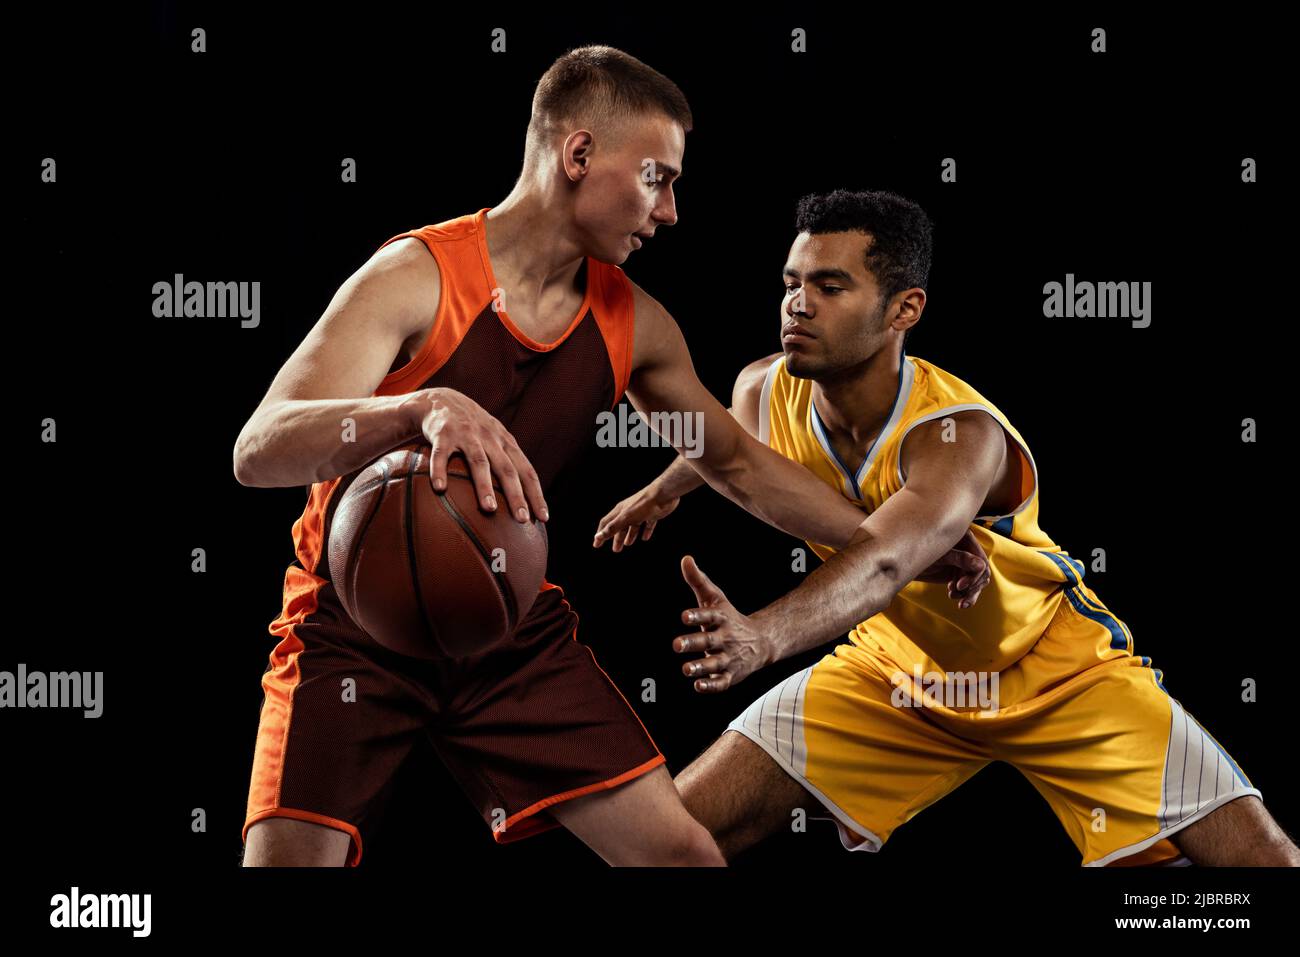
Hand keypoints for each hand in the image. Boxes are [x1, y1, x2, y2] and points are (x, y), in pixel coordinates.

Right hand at [415, 387, 547, 522]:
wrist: (440, 400)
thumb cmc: (472, 429)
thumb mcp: (493, 440)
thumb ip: (505, 463)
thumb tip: (519, 502)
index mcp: (505, 442)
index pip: (526, 471)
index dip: (535, 494)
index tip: (543, 518)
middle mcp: (490, 437)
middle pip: (507, 469)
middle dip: (516, 495)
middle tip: (521, 519)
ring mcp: (467, 434)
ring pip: (479, 462)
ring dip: (485, 486)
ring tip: (489, 509)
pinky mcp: (442, 433)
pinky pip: (441, 454)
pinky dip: (439, 470)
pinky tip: (440, 488)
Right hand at [593, 486, 679, 550]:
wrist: (663, 495)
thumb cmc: (643, 504)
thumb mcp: (625, 518)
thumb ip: (612, 528)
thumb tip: (597, 537)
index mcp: (620, 511)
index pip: (606, 524)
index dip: (601, 534)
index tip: (597, 544)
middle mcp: (629, 511)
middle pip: (620, 526)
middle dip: (617, 538)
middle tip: (616, 550)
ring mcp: (641, 513)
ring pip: (633, 526)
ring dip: (629, 536)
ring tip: (627, 544)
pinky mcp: (653, 514)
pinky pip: (647, 525)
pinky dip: (645, 531)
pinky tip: (645, 538)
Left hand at [673, 556, 773, 692]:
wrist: (761, 641)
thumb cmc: (730, 618)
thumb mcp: (715, 598)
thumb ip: (698, 580)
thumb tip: (685, 558)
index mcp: (721, 619)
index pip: (709, 616)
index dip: (697, 616)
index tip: (684, 616)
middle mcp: (725, 638)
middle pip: (708, 641)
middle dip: (693, 643)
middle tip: (676, 644)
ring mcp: (729, 657)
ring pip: (714, 664)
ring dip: (700, 667)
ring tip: (686, 669)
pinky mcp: (731, 675)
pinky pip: (722, 683)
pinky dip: (711, 685)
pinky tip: (698, 685)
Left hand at [913, 527, 990, 608]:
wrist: (903, 562)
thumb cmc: (916, 552)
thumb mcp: (938, 556)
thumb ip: (959, 558)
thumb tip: (981, 566)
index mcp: (964, 538)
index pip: (981, 560)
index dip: (974, 576)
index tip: (960, 586)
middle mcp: (967, 548)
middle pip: (981, 572)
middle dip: (972, 587)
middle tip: (958, 595)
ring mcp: (964, 560)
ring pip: (977, 581)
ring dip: (969, 592)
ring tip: (957, 600)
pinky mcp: (959, 571)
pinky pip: (970, 586)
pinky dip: (965, 594)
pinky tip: (953, 596)